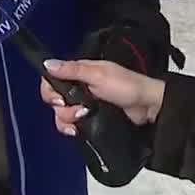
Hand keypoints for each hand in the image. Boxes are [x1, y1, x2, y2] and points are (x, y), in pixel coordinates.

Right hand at [40, 59, 165, 132]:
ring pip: (61, 114)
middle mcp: (80, 87)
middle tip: (78, 110)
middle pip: (54, 100)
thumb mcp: (99, 75)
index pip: (52, 79)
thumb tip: (48, 63)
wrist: (147, 107)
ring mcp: (84, 104)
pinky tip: (78, 130)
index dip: (50, 91)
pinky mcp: (89, 118)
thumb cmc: (128, 86)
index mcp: (80, 72)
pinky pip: (72, 124)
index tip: (59, 99)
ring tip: (83, 117)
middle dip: (63, 108)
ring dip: (68, 119)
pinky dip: (73, 128)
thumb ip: (72, 70)